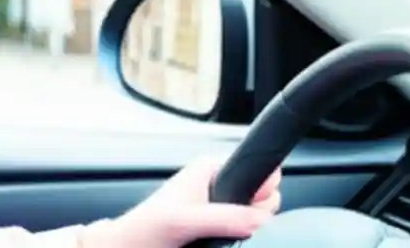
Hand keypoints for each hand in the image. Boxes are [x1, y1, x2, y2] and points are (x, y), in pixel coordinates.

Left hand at [81, 156, 281, 247]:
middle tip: (225, 227)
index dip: (262, 191)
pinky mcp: (217, 230)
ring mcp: (219, 209)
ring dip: (246, 230)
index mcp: (212, 169)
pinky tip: (223, 243)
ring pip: (255, 220)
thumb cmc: (145, 228)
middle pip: (264, 200)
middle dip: (255, 215)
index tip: (251, 206)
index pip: (261, 171)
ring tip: (215, 237)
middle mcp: (218, 186)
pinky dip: (240, 240)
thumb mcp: (183, 220)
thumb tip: (258, 220)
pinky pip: (243, 234)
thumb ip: (221, 217)